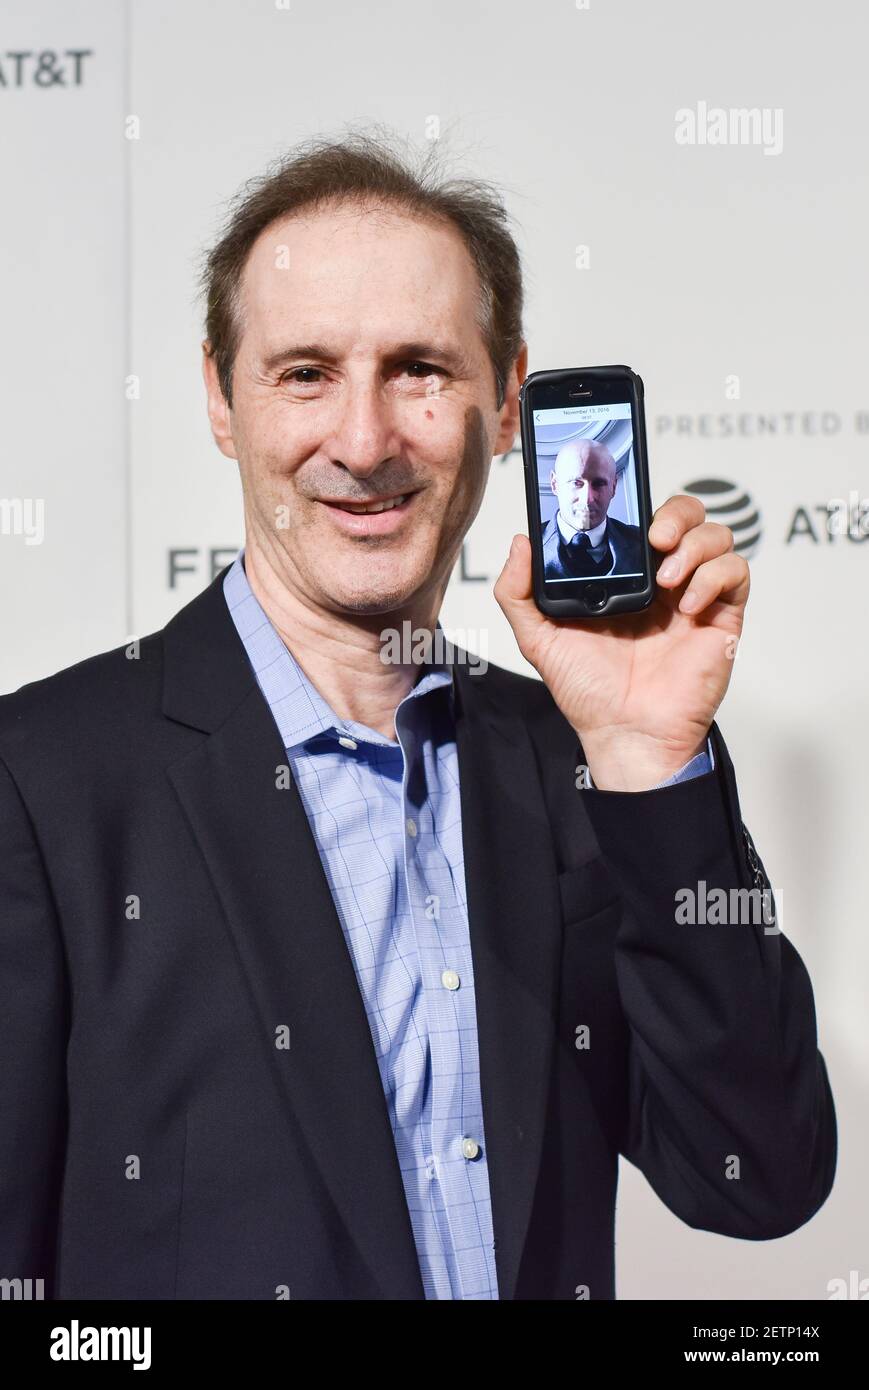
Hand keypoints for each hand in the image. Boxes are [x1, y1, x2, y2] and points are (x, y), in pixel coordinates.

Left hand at [493, 495, 749, 790]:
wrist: (624, 732)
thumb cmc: (588, 691)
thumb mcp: (539, 638)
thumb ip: (518, 593)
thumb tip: (520, 543)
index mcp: (624, 576)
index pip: (641, 517)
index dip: (639, 502)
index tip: (623, 506)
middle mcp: (661, 580)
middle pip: (689, 515)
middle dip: (677, 513)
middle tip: (656, 537)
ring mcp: (694, 596)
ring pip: (718, 536)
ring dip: (696, 545)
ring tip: (666, 578)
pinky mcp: (721, 617)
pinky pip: (736, 573)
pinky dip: (714, 578)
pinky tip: (685, 605)